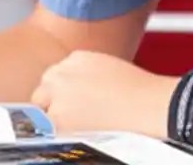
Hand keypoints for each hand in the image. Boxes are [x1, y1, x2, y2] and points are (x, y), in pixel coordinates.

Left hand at [31, 51, 175, 136]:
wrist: (150, 105)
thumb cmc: (141, 93)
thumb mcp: (109, 70)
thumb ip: (86, 77)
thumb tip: (78, 94)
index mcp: (77, 58)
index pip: (56, 76)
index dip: (63, 92)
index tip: (72, 102)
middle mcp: (62, 73)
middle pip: (43, 90)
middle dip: (52, 103)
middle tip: (71, 117)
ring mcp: (58, 95)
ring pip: (41, 109)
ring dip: (54, 117)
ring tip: (78, 126)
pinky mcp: (59, 118)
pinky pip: (47, 128)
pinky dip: (58, 132)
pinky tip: (76, 134)